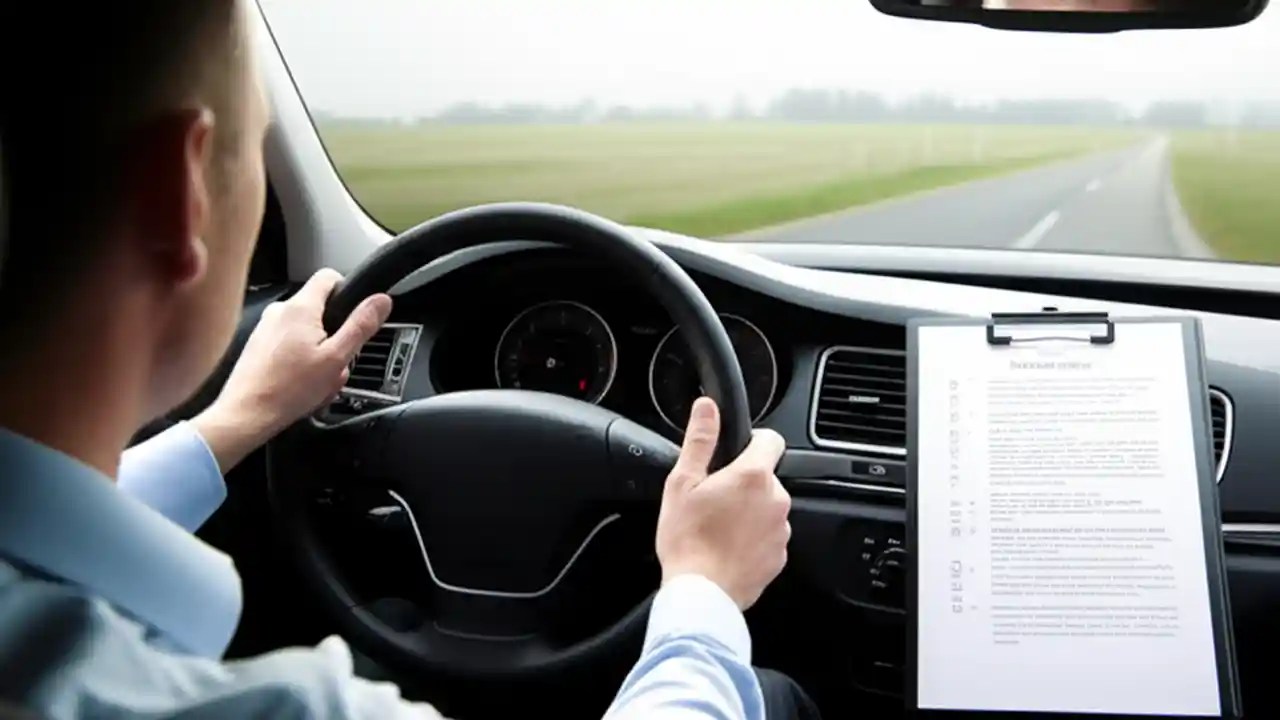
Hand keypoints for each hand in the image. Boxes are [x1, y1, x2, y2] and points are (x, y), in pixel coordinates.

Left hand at [192, 269, 391, 471]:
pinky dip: (300, 360)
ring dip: (318, 351)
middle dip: (334, 334)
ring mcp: (266, 328)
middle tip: (337, 361)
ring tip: (318, 379)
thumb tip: (381, 301)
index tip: (354, 314)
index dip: (347, 291)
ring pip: (306, 330)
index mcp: (300, 308)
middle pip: (320, 309)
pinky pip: (289, 344)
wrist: (246, 414)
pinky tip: (301, 383)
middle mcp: (279, 311)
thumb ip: (360, 326)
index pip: (329, 277)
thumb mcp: (336, 358)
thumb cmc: (287, 390)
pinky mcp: (259, 345)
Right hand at [654, 397, 790, 609]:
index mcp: (753, 476)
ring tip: (719, 527)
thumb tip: (707, 407)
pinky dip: (753, 538)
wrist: (700, 594)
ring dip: (750, 512)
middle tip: (714, 499)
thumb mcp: (683, 483)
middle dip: (744, 483)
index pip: (771, 440)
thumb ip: (700, 440)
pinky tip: (728, 547)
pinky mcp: (780, 556)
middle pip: (766, 477)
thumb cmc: (687, 540)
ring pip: (768, 508)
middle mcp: (776, 500)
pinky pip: (769, 536)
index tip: (736, 453)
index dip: (753, 441)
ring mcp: (781, 530)